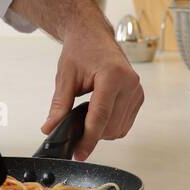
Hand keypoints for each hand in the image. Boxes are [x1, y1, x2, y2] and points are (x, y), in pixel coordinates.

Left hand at [41, 20, 144, 160]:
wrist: (93, 35)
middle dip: (92, 134)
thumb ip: (59, 105)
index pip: (100, 116)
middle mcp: (130, 84)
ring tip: (86, 114)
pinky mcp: (139, 96)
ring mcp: (137, 91)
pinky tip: (99, 114)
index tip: (79, 153)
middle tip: (73, 128)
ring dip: (102, 131)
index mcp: (112, 76)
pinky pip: (125, 123)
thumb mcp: (65, 77)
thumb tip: (50, 128)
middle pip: (111, 126)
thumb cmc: (81, 50)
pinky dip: (111, 125)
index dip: (89, 139)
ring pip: (119, 129)